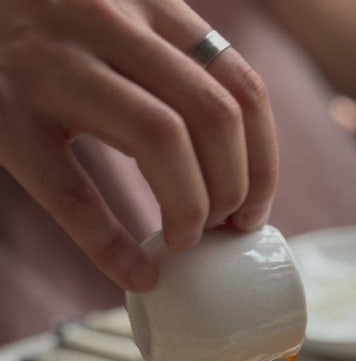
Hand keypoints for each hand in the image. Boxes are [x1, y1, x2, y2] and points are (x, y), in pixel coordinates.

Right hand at [0, 0, 278, 291]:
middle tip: (220, 231)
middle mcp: (111, 25)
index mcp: (152, 10)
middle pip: (214, 117)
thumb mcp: (119, 26)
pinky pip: (75, 195)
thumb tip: (232, 163)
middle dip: (233, 192)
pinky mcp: (8, 114)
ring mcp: (56, 66)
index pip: (243, 89)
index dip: (263, 164)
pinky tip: (135, 273)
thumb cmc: (47, 34)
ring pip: (163, 139)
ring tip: (184, 242)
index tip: (255, 211)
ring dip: (190, 208)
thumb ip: (170, 68)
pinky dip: (113, 248)